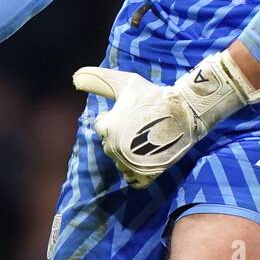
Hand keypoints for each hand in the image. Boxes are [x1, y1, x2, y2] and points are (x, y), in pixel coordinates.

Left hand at [72, 49, 259, 187]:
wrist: (184, 110)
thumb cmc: (153, 95)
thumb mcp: (125, 83)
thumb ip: (98, 81)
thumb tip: (74, 79)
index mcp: (107, 128)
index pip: (101, 127)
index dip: (114, 118)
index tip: (130, 113)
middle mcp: (115, 147)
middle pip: (110, 146)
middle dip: (121, 137)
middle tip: (139, 126)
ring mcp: (131, 163)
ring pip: (121, 163)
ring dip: (128, 155)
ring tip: (145, 141)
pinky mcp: (147, 175)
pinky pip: (134, 180)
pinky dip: (137, 173)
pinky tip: (146, 160)